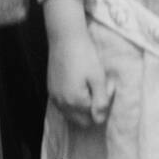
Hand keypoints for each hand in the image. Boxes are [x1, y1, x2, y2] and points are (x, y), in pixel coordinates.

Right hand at [43, 0, 114, 128]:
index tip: (107, 84)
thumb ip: (101, 101)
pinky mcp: (51, 90)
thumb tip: (100, 121)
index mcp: (76, 102)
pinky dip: (72, 100)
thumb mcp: (98, 77)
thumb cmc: (84, 55)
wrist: (65, 37)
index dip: (104, 103)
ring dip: (83, 104)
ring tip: (90, 83)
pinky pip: (63, 105)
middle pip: (82, 120)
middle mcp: (62, 104)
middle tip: (100, 85)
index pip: (94, 117)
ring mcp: (55, 97)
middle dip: (93, 107)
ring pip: (72, 114)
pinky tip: (78, 82)